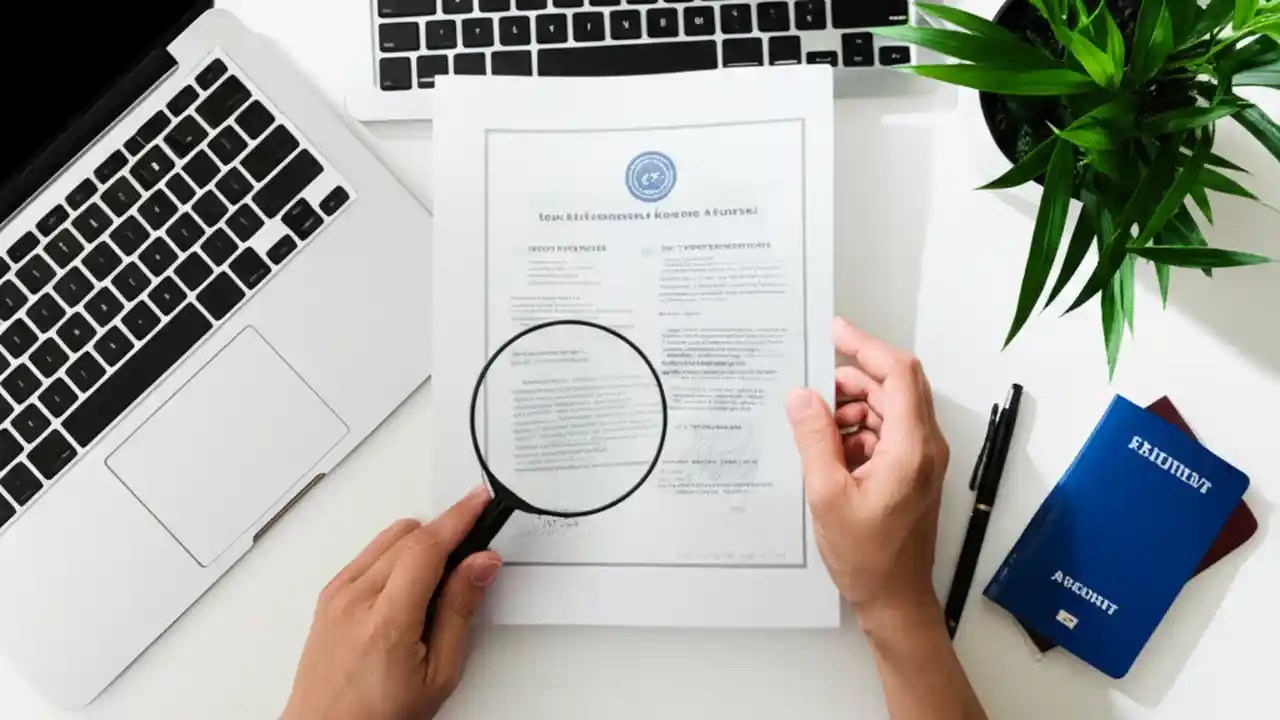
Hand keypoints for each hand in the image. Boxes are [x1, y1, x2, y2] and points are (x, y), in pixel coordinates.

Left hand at [282, 487, 502, 719]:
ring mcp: (336, 594)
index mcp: (387, 621)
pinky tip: (409, 585)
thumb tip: (480, 565)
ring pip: (389, 538)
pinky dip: (395, 555)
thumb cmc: (378, 716)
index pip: (427, 548)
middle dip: (447, 534)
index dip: (458, 518)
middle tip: (473, 552)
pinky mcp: (328, 594)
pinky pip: (369, 553)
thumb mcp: (438, 674)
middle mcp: (354, 599)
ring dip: (420, 543)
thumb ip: (460, 611)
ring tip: (439, 580)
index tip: (479, 501)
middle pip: (409, 536)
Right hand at [786, 318, 948, 623]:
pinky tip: (831, 453)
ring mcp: (921, 459)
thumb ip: (814, 439)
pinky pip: (885, 432)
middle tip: (812, 390)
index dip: (865, 345)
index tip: (834, 331)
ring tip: (817, 431)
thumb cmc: (869, 558)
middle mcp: (925, 447)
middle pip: (894, 386)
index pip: (897, 374)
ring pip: (888, 408)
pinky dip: (857, 431)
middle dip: (852, 379)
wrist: (895, 600)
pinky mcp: (912, 471)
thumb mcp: (828, 495)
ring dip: (852, 408)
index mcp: (911, 448)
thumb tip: (802, 396)